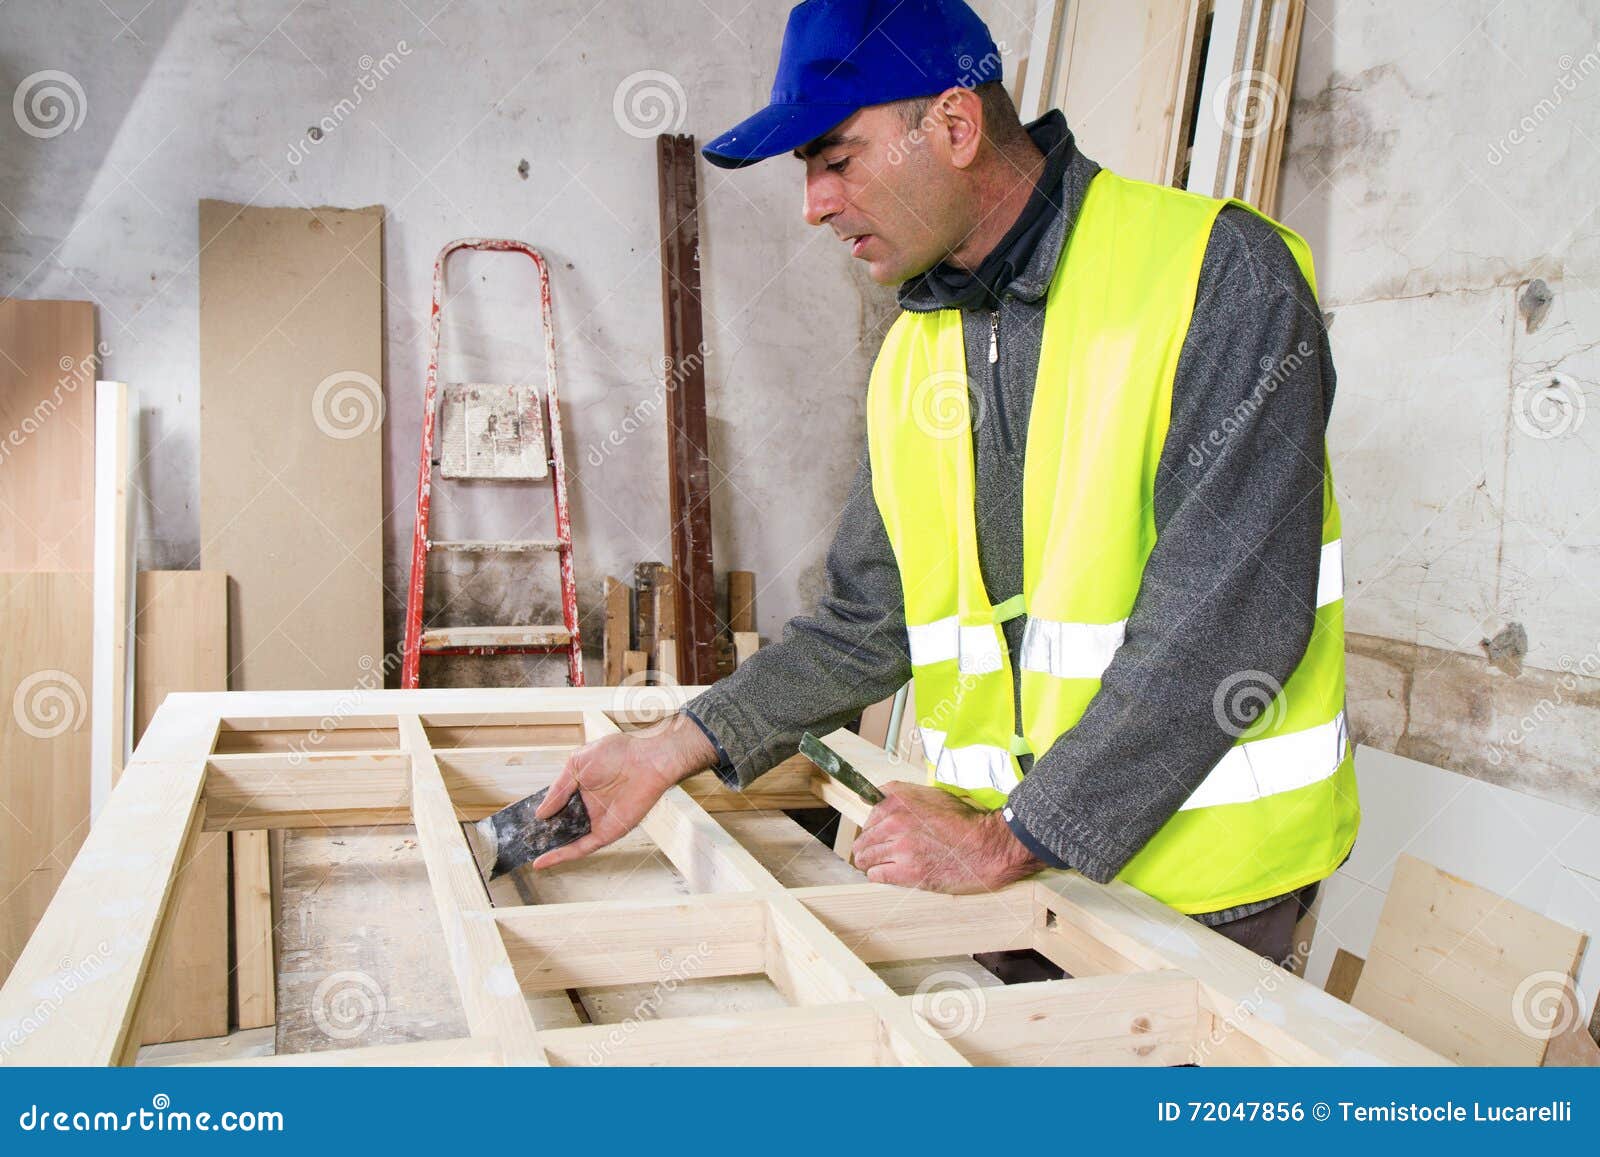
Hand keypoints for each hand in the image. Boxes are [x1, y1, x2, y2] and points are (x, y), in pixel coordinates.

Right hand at [529, 714, 716, 868]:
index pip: (554, 806)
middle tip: (515, 843)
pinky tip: (542, 861)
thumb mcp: (577, 765)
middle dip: (539, 836)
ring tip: (520, 855)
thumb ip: (558, 790)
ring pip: (567, 840)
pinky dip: (561, 856)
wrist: (647, 759)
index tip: (516, 823)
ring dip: (546, 849)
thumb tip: (540, 813)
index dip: (538, 815)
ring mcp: (597, 822)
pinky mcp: (608, 833)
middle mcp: (587, 808)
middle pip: (559, 826)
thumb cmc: (617, 753)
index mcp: (580, 789)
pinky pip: (581, 848)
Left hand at [850, 781, 1041, 893]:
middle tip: (875, 852)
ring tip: (878, 864)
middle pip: (864, 837)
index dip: (873, 825)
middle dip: (868, 845)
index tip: (877, 833)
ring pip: (865, 856)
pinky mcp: (907, 872)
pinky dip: (878, 874)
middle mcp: (895, 821)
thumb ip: (905, 797)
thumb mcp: (934, 795)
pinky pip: (876, 874)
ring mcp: (900, 847)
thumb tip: (880, 800)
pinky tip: (887, 873)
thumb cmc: (965, 822)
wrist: (986, 847)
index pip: (869, 812)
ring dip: (870, 861)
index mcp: (900, 799)